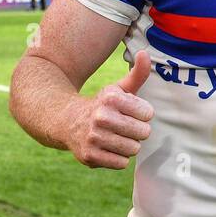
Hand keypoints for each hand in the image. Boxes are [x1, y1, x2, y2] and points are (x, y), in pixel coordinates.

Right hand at [66, 50, 153, 168]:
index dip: (142, 115)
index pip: (148, 114)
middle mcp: (101, 117)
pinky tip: (107, 148)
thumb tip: (145, 53)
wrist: (67, 122)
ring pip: (133, 149)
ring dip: (128, 145)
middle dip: (137, 131)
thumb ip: (137, 73)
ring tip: (115, 137)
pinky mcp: (89, 156)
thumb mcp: (118, 88)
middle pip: (143, 133)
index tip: (129, 112)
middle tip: (123, 127)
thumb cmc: (103, 105)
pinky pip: (121, 163)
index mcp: (111, 98)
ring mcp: (94, 137)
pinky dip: (118, 158)